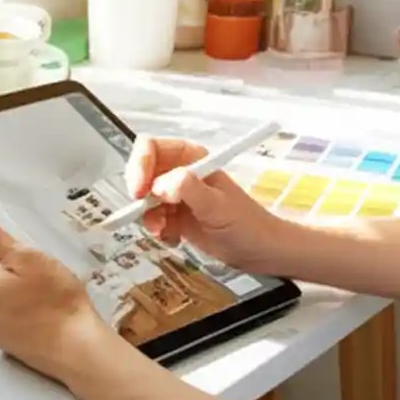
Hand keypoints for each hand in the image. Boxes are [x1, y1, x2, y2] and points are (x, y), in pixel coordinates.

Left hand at [0, 209, 110, 380]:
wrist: (75, 346)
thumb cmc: (54, 298)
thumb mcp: (25, 257)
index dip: (5, 251)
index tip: (27, 261)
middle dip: (8, 271)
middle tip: (37, 278)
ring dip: (11, 291)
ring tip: (39, 297)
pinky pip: (1, 315)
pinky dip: (15, 311)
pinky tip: (37, 314)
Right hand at [126, 137, 290, 273]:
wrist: (260, 252)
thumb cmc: (245, 223)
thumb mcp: (217, 206)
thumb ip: (188, 190)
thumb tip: (160, 185)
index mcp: (191, 158)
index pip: (151, 148)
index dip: (139, 165)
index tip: (139, 191)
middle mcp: (179, 172)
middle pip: (141, 172)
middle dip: (139, 195)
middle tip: (144, 213)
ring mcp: (176, 196)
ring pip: (143, 199)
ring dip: (148, 217)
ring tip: (165, 232)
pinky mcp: (174, 217)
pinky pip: (151, 219)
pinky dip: (157, 231)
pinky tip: (174, 239)